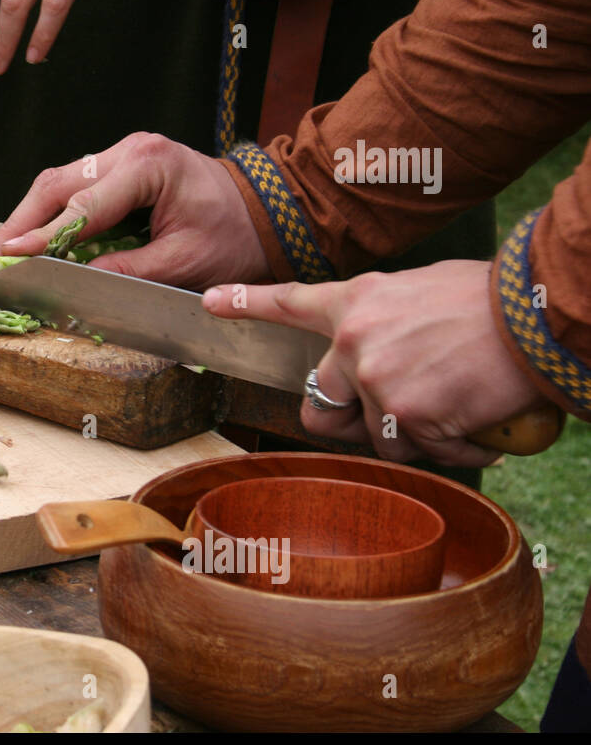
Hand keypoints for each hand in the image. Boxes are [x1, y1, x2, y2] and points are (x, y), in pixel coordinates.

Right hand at [0, 132, 271, 289]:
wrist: (267, 212)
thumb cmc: (235, 236)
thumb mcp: (182, 264)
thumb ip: (125, 271)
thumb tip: (74, 284)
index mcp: (148, 166)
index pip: (80, 207)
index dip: (40, 236)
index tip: (9, 257)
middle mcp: (130, 150)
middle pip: (57, 183)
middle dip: (22, 221)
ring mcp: (123, 154)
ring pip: (59, 181)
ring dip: (31, 216)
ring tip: (7, 250)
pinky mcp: (121, 167)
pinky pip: (75, 186)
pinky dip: (51, 212)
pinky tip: (35, 237)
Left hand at [202, 260, 547, 466]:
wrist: (534, 314)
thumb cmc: (489, 300)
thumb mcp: (418, 290)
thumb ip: (380, 320)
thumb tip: (371, 348)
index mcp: (355, 301)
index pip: (290, 302)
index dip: (245, 304)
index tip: (209, 304)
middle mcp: (353, 341)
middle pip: (318, 408)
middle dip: (348, 421)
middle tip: (391, 412)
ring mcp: (376, 380)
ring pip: (375, 438)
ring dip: (413, 435)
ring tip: (455, 406)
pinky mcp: (408, 415)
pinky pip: (423, 453)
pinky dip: (456, 448)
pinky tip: (480, 425)